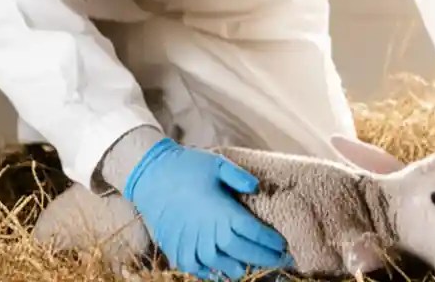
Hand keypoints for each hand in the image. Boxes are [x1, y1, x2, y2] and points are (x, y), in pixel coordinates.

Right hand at [122, 137, 294, 279]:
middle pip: (243, 252)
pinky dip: (211, 273)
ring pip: (221, 264)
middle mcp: (208, 231)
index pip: (253, 232)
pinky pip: (196, 268)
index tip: (284, 245)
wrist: (150, 174)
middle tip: (281, 261)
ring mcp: (191, 242)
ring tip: (253, 267)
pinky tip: (223, 272)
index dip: (270, 241)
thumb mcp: (217, 163)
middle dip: (264, 258)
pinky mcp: (176, 248)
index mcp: (221, 211)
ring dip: (240, 267)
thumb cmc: (187, 166)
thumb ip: (240, 177)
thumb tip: (257, 188)